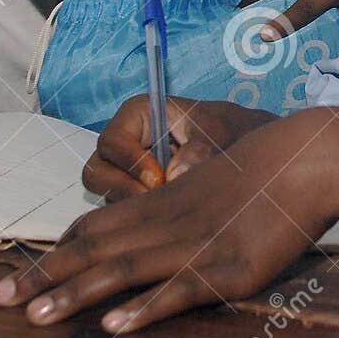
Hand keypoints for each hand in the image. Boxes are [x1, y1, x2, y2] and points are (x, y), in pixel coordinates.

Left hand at [0, 108, 338, 332]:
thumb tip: (151, 229)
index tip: (20, 274)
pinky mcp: (228, 267)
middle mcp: (169, 222)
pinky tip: (116, 323)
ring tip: (36, 315)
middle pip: (95, 248)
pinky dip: (145, 307)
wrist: (308, 158)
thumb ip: (179, 206)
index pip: (96, 227)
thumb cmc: (265, 169)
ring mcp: (197, 245)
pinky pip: (179, 290)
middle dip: (45, 274)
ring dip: (76, 293)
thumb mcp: (211, 182)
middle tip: (0, 299)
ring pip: (124, 269)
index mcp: (163, 202)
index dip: (56, 251)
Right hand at [83, 94, 277, 200]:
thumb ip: (200, 149)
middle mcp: (124, 145)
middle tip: (156, 202)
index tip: (158, 178)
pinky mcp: (134, 197)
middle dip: (122, 191)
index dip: (129, 161)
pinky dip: (139, 219)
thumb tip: (176, 175)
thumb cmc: (226, 130)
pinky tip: (167, 221)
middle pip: (97, 171)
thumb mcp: (219, 132)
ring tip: (166, 212)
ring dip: (130, 209)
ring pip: (107, 196)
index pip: (112, 140)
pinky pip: (122, 213)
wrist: (241, 147)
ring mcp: (126, 174)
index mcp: (138, 116)